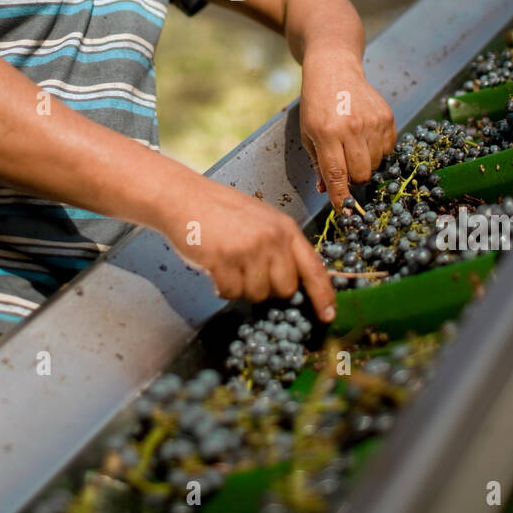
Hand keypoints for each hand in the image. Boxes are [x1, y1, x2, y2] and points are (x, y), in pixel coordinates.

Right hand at [158, 176, 336, 323]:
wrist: (184, 198)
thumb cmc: (222, 210)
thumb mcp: (263, 220)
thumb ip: (281, 247)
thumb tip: (296, 282)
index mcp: (285, 228)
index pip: (314, 268)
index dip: (323, 295)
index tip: (327, 315)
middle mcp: (271, 239)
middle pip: (285, 289)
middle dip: (269, 289)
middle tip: (248, 270)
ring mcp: (248, 250)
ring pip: (257, 295)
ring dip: (242, 287)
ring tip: (229, 262)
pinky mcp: (223, 260)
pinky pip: (231, 293)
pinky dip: (222, 286)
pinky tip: (215, 266)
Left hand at [299, 46, 396, 209]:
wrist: (334, 69)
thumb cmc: (316, 104)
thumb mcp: (307, 133)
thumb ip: (318, 163)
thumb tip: (328, 191)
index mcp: (327, 133)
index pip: (337, 174)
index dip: (341, 197)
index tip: (345, 213)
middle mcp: (352, 128)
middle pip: (362, 174)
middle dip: (354, 178)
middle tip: (345, 166)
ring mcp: (372, 122)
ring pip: (376, 164)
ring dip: (366, 163)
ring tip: (353, 145)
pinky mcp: (387, 117)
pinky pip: (388, 149)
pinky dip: (378, 150)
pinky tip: (365, 136)